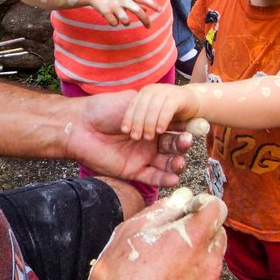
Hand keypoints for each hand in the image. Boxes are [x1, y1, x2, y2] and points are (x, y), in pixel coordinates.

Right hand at [57, 191, 226, 279]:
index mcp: (193, 239)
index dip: (202, 205)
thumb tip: (183, 198)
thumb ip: (164, 209)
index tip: (190, 210)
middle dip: (201, 231)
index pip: (218, 207)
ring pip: (212, 262)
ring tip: (165, 270)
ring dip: (197, 258)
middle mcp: (209, 264)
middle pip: (218, 234)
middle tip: (172, 240)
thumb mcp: (131, 231)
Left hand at [66, 91, 194, 186]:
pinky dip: (165, 178)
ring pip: (166, 163)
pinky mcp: (133, 171)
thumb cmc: (104, 108)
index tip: (199, 127)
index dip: (186, 127)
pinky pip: (152, 177)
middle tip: (186, 142)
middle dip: (182, 145)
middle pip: (173, 146)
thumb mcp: (132, 101)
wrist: (81, 125)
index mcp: (151, 122)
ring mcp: (142, 156)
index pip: (174, 127)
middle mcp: (150, 140)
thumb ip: (153, 107)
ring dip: (177, 164)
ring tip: (181, 163)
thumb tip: (175, 109)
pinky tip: (174, 177)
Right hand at [85, 0, 160, 27]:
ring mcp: (114, 6)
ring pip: (126, 21)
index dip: (152, 4)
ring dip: (126, 22)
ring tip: (124, 21)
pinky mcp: (106, 12)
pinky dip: (114, 23)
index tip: (160, 10)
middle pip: (137, 11)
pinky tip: (111, 17)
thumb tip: (147, 10)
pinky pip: (115, 23)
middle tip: (149, 27)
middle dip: (145, 20)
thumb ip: (136, 2)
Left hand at [122, 83, 201, 139]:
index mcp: (145, 92)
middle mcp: (154, 90)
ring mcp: (166, 91)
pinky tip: (160, 131)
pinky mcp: (178, 97)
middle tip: (135, 137)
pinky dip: (162, 120)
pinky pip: (167, 109)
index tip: (125, 130)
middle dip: (138, 122)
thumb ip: (142, 115)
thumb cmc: (169, 110)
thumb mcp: (153, 111)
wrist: (192, 102)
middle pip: (142, 106)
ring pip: (153, 107)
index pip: (133, 104)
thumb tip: (126, 129)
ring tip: (148, 137)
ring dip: (149, 123)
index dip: (128, 117)